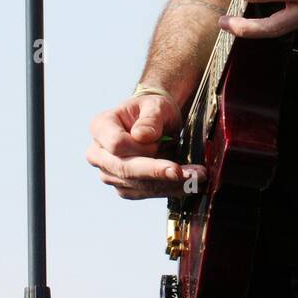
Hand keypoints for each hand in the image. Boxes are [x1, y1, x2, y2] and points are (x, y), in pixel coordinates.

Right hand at [86, 95, 205, 199]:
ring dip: (170, 183)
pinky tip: (189, 183)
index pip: (116, 144)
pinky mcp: (125, 187)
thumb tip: (141, 137)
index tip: (159, 143)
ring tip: (197, 176)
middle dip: (156, 172)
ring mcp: (110, 174)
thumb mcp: (156, 105)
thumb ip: (150, 119)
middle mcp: (99, 154)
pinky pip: (148, 192)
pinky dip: (170, 188)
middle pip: (125, 169)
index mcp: (101, 127)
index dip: (139, 147)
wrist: (156, 122)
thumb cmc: (152, 109)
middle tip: (184, 173)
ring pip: (138, 185)